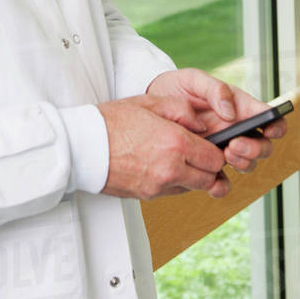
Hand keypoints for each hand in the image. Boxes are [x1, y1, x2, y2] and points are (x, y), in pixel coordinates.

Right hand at [98, 93, 231, 199]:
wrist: (83, 146)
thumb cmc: (112, 121)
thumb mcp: (151, 103)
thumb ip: (183, 110)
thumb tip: (202, 124)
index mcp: (176, 143)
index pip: (216, 158)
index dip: (217, 150)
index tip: (211, 144)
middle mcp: (171, 169)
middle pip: (209, 178)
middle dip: (208, 166)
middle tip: (199, 152)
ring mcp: (158, 186)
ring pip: (192, 187)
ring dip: (192, 175)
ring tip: (178, 157)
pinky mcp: (146, 195)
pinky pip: (172, 191)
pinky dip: (174, 181)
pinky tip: (162, 164)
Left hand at [146, 68, 287, 175]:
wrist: (151, 104)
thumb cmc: (177, 88)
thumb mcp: (193, 80)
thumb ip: (215, 90)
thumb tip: (231, 112)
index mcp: (240, 108)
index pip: (269, 118)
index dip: (276, 125)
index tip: (268, 129)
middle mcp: (236, 130)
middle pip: (263, 146)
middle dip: (255, 149)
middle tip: (235, 144)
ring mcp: (223, 148)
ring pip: (247, 164)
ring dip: (243, 163)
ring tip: (225, 153)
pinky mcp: (206, 164)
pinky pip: (221, 181)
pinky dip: (221, 186)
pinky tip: (213, 182)